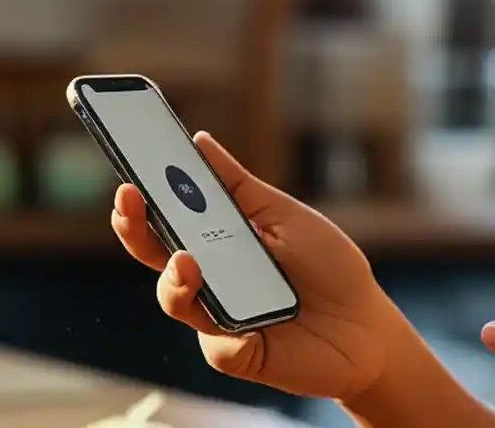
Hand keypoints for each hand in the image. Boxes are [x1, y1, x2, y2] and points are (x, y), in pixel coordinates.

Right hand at [111, 132, 399, 399]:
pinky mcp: (237, 354)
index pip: (164, 217)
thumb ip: (238, 186)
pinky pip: (218, 346)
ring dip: (175, 279)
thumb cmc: (327, 265)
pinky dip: (231, 334)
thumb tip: (197, 141)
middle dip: (134, 226)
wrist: (366, 324)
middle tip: (130, 199)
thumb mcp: (285, 216)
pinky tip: (250, 327)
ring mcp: (217, 317)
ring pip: (175, 300)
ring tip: (187, 260)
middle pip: (153, 254)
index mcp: (215, 240)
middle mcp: (207, 278)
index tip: (128, 171)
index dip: (140, 198)